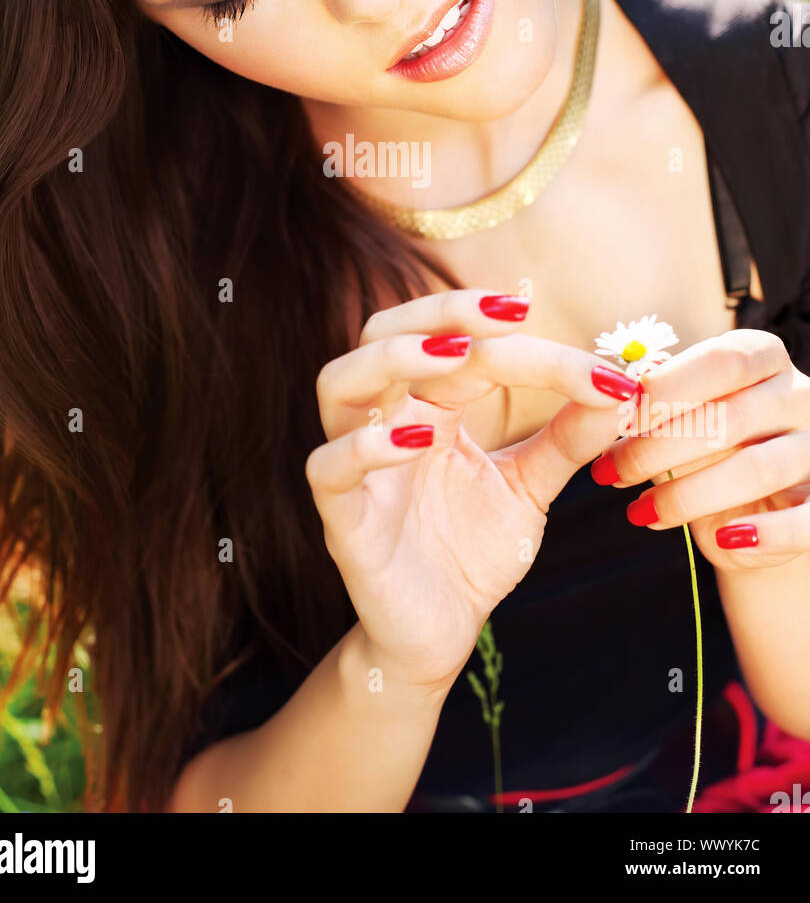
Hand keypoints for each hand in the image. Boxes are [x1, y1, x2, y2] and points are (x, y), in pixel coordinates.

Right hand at [306, 288, 640, 692]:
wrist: (439, 637)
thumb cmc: (472, 552)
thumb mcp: (530, 487)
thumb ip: (566, 439)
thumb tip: (620, 388)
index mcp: (429, 405)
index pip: (466, 348)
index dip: (529, 346)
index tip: (599, 366)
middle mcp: (385, 421)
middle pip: (383, 333)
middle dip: (440, 311)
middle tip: (507, 311)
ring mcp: (358, 467)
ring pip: (339, 383)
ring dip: (393, 357)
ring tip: (453, 355)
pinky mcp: (343, 519)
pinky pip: (329, 468)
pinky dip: (368, 444)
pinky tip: (418, 438)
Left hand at [589, 329, 809, 571]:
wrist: (755, 506)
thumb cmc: (704, 445)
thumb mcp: (678, 417)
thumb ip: (651, 405)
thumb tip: (603, 397)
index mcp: (761, 357)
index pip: (719, 362)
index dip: (666, 388)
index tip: (619, 416)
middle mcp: (799, 394)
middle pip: (730, 416)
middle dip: (658, 447)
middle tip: (610, 472)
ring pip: (757, 469)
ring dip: (689, 495)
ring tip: (641, 512)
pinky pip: (806, 522)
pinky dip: (764, 535)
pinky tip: (722, 540)